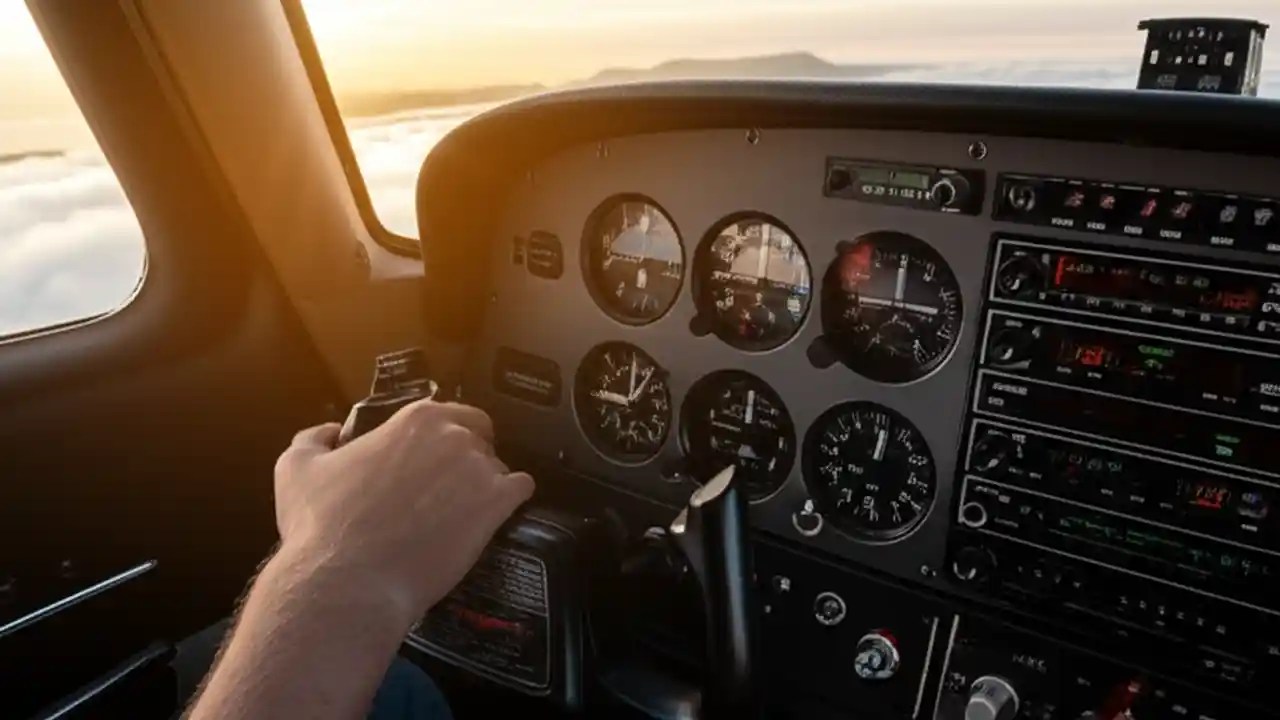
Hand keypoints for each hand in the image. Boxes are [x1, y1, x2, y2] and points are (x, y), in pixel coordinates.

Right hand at [273, 401, 533, 629]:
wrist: (348, 582)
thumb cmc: (321, 526)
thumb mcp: (297, 469)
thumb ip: (314, 439)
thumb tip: (330, 430)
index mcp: (415, 420)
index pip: (451, 414)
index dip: (446, 437)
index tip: (434, 461)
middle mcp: (453, 435)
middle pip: (479, 438)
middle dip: (470, 457)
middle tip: (451, 489)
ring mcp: (479, 469)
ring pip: (498, 468)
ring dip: (486, 486)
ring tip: (464, 515)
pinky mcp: (496, 505)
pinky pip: (521, 490)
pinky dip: (512, 501)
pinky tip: (496, 515)